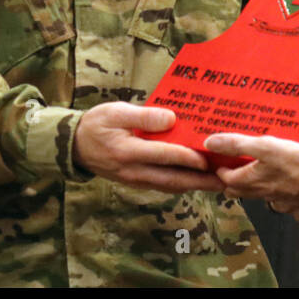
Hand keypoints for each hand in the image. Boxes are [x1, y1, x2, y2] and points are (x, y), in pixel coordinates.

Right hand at [73, 101, 223, 193]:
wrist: (73, 146)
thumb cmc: (96, 124)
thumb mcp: (116, 112)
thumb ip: (144, 116)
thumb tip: (171, 118)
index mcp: (128, 151)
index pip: (165, 156)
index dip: (188, 158)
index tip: (209, 158)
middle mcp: (134, 170)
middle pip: (173, 179)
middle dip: (200, 181)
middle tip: (225, 180)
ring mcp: (135, 179)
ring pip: (170, 186)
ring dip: (194, 185)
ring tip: (218, 182)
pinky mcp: (137, 181)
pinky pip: (163, 185)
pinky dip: (182, 183)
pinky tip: (196, 178)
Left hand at [204, 134, 298, 221]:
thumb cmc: (297, 162)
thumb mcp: (265, 146)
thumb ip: (237, 144)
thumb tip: (210, 142)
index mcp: (252, 181)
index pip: (226, 180)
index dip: (222, 171)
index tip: (222, 163)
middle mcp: (264, 196)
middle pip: (241, 193)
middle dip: (236, 182)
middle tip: (238, 170)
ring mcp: (283, 204)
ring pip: (265, 199)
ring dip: (263, 190)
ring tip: (269, 175)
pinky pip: (290, 206)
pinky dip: (289, 199)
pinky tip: (295, 189)